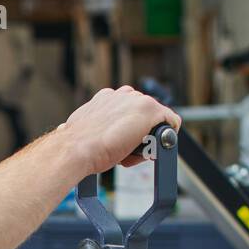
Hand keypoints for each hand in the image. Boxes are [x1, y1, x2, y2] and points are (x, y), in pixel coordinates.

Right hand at [59, 85, 181, 177]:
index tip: (117, 144)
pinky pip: (172, 122)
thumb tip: (96, 136)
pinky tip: (150, 149)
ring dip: (146, 139)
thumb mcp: (86, 132)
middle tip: (122, 152)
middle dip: (137, 135)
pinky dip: (165, 138)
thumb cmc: (76, 146)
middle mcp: (123, 95)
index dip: (126, 130)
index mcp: (106, 98)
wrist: (76, 149)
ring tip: (128, 153)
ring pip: (154, 122)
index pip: (127, 111)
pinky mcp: (151, 110)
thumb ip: (96, 128)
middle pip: (143, 116)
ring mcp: (138, 101)